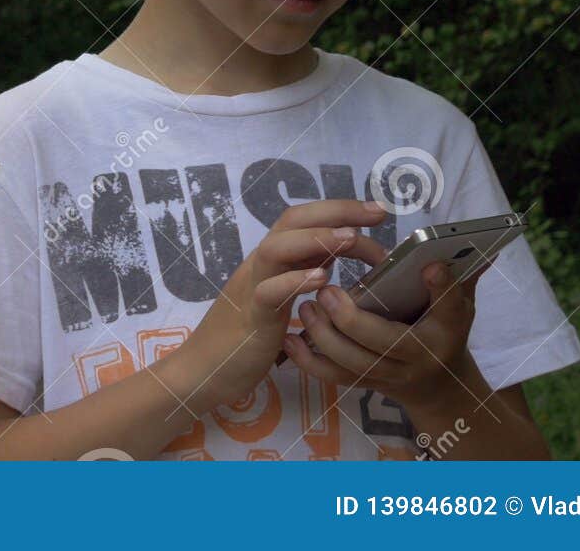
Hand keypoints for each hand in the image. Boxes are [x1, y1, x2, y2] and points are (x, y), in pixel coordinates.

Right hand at [174, 199, 389, 409]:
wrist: (202, 370)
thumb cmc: (245, 337)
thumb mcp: (280, 298)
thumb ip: (301, 274)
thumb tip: (334, 255)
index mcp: (272, 260)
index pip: (303, 219)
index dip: (340, 209)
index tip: (377, 211)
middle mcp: (261, 265)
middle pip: (292, 220)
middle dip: (338, 211)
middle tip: (377, 213)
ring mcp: (252, 288)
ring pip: (277, 248)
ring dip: (317, 238)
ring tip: (351, 238)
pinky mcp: (251, 318)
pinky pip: (268, 293)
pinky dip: (294, 281)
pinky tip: (323, 279)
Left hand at [283, 259, 486, 410]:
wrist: (438, 386)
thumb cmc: (444, 333)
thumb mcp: (460, 307)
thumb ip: (462, 278)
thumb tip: (487, 245)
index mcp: (444, 332)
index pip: (448, 309)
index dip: (441, 288)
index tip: (429, 265)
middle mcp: (416, 358)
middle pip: (384, 343)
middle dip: (352, 319)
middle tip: (327, 290)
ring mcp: (388, 376)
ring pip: (352, 364)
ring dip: (325, 337)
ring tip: (307, 307)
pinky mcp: (365, 385)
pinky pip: (333, 378)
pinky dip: (308, 362)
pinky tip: (291, 339)